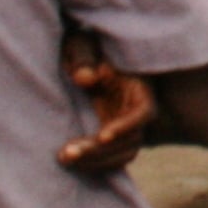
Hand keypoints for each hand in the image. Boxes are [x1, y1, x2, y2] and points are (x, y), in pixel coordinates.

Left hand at [56, 30, 158, 173]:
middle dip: (101, 151)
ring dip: (95, 162)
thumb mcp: (81, 44)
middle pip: (131, 141)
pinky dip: (92, 163)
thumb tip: (85, 79)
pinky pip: (109, 157)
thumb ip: (83, 57)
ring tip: (64, 158)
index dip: (127, 126)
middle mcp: (135, 111)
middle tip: (67, 154)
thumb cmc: (81, 47)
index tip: (103, 135)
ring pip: (122, 154)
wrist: (77, 60)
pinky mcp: (109, 136)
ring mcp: (123, 126)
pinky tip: (68, 160)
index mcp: (137, 88)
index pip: (143, 112)